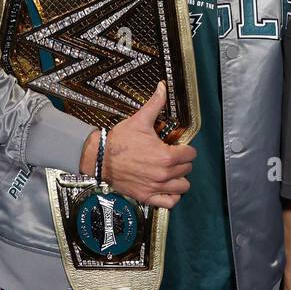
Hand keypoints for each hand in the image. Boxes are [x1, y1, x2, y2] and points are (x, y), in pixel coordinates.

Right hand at [82, 81, 195, 208]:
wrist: (99, 158)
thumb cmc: (119, 140)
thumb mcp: (139, 120)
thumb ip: (155, 103)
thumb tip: (162, 86)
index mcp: (166, 156)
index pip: (191, 154)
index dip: (185, 149)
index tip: (177, 147)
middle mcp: (164, 174)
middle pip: (187, 169)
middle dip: (181, 162)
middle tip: (171, 157)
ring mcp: (156, 187)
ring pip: (182, 187)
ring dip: (179, 179)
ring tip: (171, 172)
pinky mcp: (146, 196)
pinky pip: (170, 203)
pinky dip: (172, 197)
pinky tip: (167, 187)